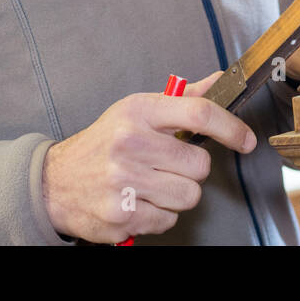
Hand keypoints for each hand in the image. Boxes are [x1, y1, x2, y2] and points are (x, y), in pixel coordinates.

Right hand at [41, 71, 254, 242]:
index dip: (230, 128)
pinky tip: (139, 201)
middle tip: (168, 165)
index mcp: (138, 111)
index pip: (198, 113)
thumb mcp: (137, 110)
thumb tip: (221, 80)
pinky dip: (159, 215)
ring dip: (178, 194)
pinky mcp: (121, 215)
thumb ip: (182, 99)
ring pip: (188, 195)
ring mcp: (124, 182)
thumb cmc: (103, 143)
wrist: (54, 182)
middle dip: (191, 169)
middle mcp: (130, 144)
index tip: (245, 139)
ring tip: (152, 184)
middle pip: (199, 164)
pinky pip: (168, 220)